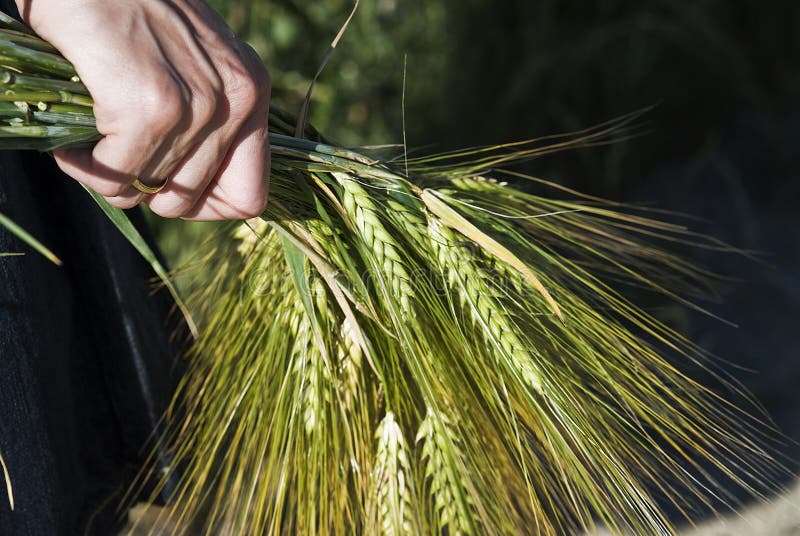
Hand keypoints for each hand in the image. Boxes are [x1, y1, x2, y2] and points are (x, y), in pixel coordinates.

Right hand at [16, 0, 270, 219]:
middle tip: (117, 155)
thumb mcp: (194, 62)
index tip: (166, 187)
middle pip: (189, 200)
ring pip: (148, 192)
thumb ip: (213, 120)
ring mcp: (196, 105)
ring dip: (108, 175)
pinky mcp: (150, 109)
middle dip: (144, 190)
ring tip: (92, 138)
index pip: (249, 196)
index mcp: (253, 89)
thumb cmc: (129, 13)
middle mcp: (237, 98)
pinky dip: (82, 167)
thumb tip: (201, 192)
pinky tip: (73, 139)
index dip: (204, 207)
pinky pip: (115, 178)